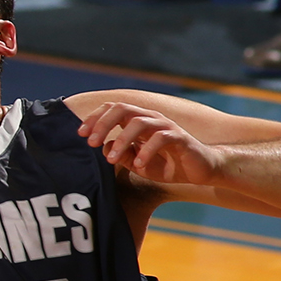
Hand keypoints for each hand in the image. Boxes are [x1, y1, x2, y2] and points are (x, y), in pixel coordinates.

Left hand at [77, 101, 223, 185]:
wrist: (200, 171)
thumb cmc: (167, 164)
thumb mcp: (137, 163)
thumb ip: (121, 154)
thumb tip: (103, 147)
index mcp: (138, 121)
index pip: (113, 110)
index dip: (95, 119)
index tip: (80, 134)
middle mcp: (151, 119)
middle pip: (123, 109)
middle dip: (103, 124)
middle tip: (89, 142)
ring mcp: (166, 126)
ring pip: (139, 122)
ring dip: (121, 140)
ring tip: (111, 159)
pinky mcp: (180, 138)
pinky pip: (161, 138)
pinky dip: (146, 151)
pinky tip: (138, 165)